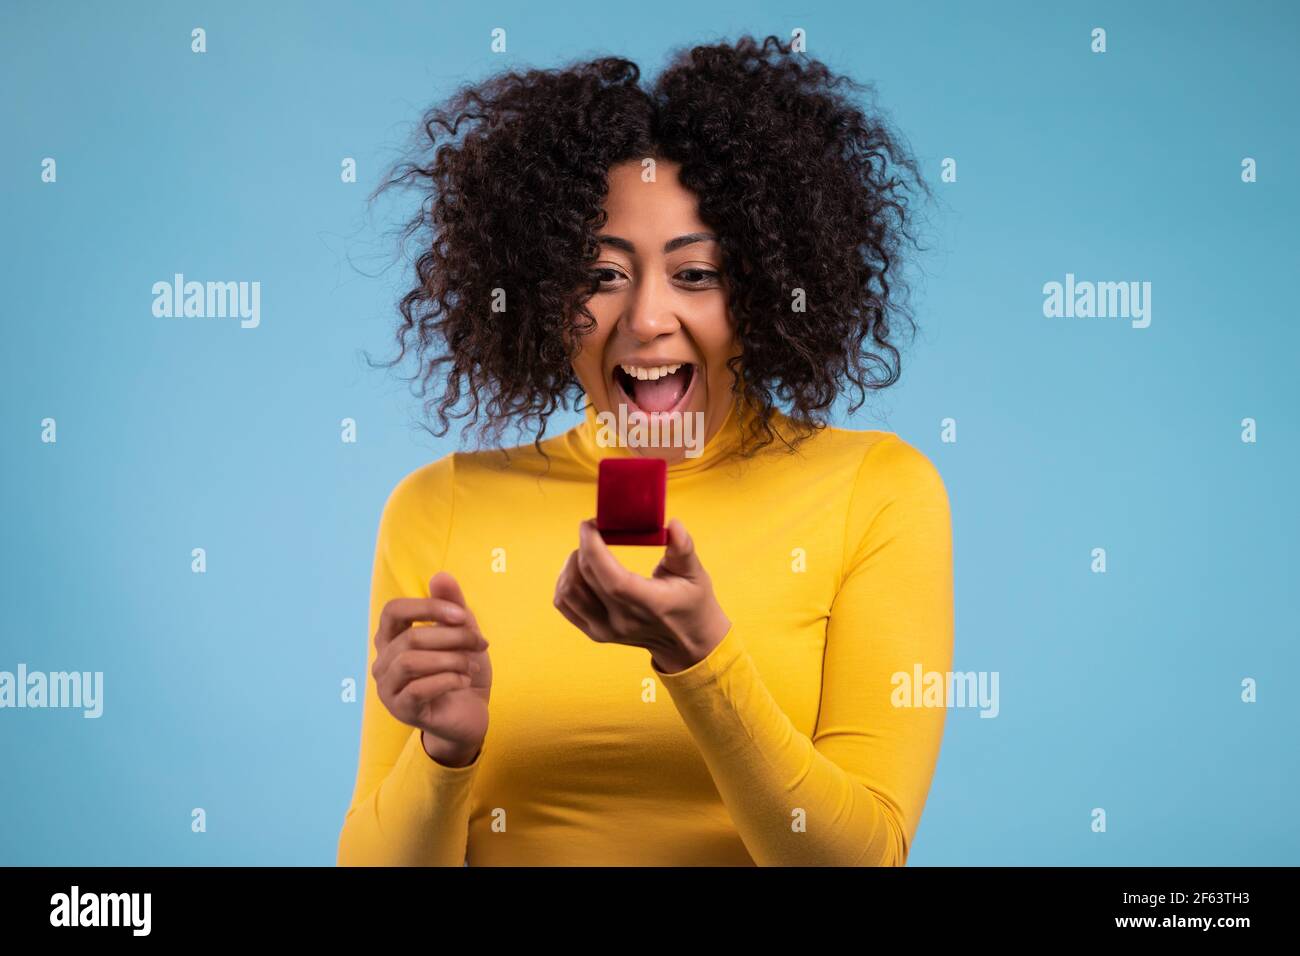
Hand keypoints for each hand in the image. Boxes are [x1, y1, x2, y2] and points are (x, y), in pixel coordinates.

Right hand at [372, 572, 491, 766]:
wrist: (470, 715)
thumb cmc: (462, 671)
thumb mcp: (463, 635)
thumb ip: (452, 607)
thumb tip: (440, 575)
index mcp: (392, 639)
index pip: (393, 610)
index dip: (428, 607)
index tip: (462, 616)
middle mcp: (383, 662)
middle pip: (411, 637)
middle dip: (453, 637)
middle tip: (481, 643)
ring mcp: (388, 688)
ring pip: (412, 662)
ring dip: (451, 660)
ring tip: (471, 665)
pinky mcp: (401, 711)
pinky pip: (419, 689)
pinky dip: (449, 680)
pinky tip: (465, 681)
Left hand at [553, 518, 730, 673]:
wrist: (686, 644)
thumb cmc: (692, 604)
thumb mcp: (695, 575)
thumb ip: (683, 548)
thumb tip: (673, 524)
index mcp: (650, 605)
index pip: (613, 579)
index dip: (594, 549)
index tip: (590, 525)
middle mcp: (623, 622)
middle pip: (587, 579)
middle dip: (585, 546)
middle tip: (596, 529)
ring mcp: (605, 631)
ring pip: (569, 591)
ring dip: (572, 563)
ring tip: (589, 550)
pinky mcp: (595, 633)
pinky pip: (565, 603)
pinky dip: (566, 581)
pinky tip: (580, 568)